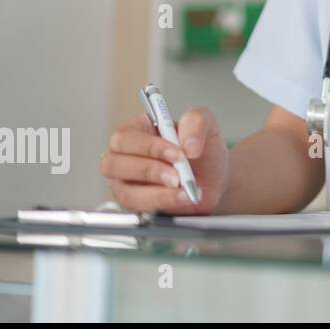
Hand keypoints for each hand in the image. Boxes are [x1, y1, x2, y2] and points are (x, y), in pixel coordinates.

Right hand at [101, 107, 228, 213]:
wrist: (215, 180)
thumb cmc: (203, 151)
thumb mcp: (207, 125)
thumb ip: (197, 121)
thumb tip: (188, 144)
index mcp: (136, 129)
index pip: (125, 137)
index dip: (149, 146)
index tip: (178, 153)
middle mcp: (124, 155)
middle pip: (114, 164)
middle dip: (150, 170)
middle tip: (178, 174)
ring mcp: (124, 181)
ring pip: (125, 191)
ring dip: (156, 192)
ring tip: (183, 187)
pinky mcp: (133, 202)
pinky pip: (137, 207)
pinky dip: (162, 202)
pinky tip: (182, 197)